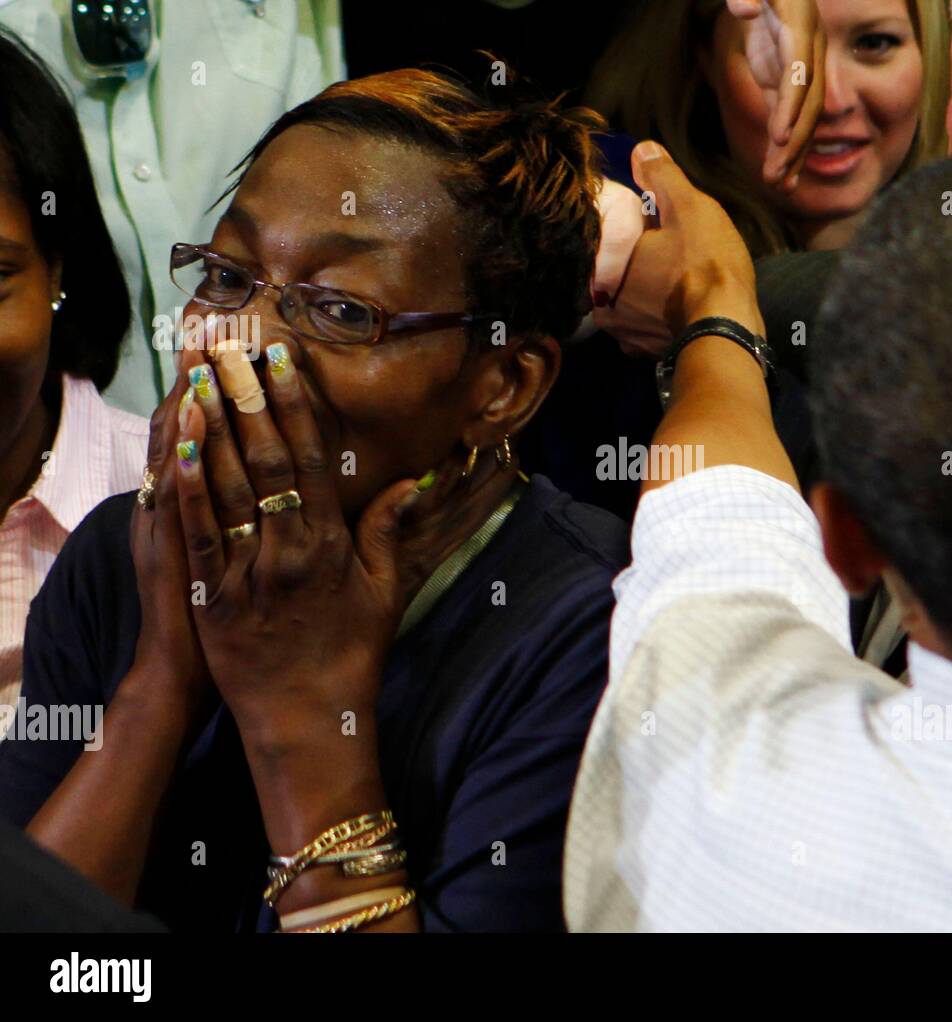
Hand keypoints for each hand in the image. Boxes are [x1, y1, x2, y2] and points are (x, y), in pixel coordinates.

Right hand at [128, 343, 214, 722]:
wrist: (183, 678)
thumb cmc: (217, 618)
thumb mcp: (222, 556)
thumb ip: (238, 508)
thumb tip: (266, 467)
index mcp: (198, 504)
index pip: (210, 432)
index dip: (222, 387)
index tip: (238, 339)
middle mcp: (176, 507)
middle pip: (192, 430)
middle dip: (207, 379)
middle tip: (218, 324)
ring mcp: (169, 526)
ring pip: (176, 454)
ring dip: (189, 402)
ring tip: (199, 349)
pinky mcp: (172, 554)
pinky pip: (174, 501)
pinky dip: (178, 462)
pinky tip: (184, 422)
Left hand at [170, 340, 445, 744]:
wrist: (309, 719)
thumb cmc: (351, 656)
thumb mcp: (385, 593)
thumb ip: (389, 532)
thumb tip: (411, 481)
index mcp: (333, 545)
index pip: (314, 460)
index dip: (298, 406)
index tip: (285, 362)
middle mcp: (290, 551)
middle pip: (268, 461)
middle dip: (250, 400)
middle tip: (233, 349)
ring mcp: (249, 573)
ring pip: (229, 489)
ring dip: (214, 430)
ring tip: (201, 380)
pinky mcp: (214, 596)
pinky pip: (199, 534)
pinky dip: (187, 489)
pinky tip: (177, 448)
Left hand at [594, 141, 762, 356]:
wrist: (729, 327)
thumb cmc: (705, 264)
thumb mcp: (688, 206)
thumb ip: (661, 175)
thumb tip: (641, 150)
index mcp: (603, 266)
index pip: (610, 235)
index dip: (636, 224)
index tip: (658, 222)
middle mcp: (603, 305)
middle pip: (620, 268)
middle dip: (642, 258)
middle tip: (673, 249)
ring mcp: (625, 334)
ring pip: (633, 298)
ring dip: (650, 288)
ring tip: (680, 275)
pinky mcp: (648, 353)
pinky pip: (649, 325)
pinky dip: (662, 314)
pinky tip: (682, 304)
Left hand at [727, 0, 825, 188]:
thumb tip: (744, 9)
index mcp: (802, 24)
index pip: (800, 72)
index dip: (792, 105)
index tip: (780, 137)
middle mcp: (809, 48)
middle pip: (811, 103)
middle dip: (796, 142)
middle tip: (776, 177)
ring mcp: (800, 65)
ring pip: (806, 116)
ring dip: (794, 153)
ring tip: (779, 187)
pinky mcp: (785, 77)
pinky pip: (791, 115)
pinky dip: (786, 146)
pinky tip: (781, 175)